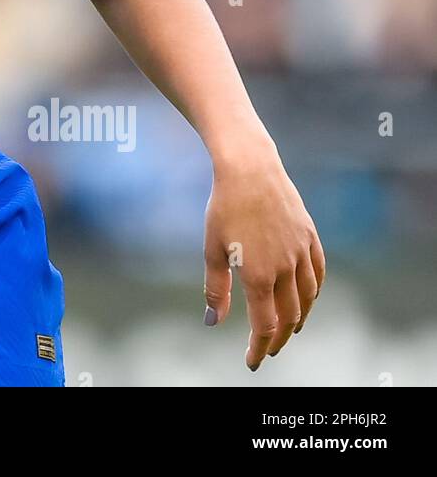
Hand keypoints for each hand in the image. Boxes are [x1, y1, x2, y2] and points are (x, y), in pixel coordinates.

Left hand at [203, 145, 325, 370]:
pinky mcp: (310, 236)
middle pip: (290, 316)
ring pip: (309, 297)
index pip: (265, 325)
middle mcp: (286, 268)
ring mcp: (302, 252)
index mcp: (260, 275)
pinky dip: (314, 291)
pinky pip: (318, 273)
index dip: (258, 348)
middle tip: (267, 349)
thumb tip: (214, 322)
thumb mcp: (212, 248)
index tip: (252, 362)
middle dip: (278, 338)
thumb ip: (215, 288)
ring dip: (299, 318)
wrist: (250, 169)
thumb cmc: (224, 207)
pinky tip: (307, 295)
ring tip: (289, 328)